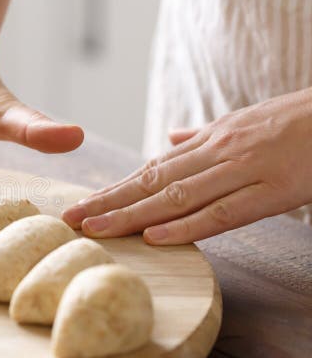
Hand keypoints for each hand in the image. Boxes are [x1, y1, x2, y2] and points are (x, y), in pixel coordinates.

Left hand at [62, 88, 311, 243]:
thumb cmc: (301, 120)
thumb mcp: (246, 122)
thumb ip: (205, 137)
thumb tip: (171, 140)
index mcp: (212, 141)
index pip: (152, 170)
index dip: (115, 189)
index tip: (84, 205)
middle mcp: (219, 153)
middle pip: (152, 183)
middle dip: (108, 202)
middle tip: (69, 219)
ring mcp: (245, 171)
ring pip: (177, 197)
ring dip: (132, 215)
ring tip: (96, 231)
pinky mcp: (275, 191)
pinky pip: (224, 212)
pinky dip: (187, 226)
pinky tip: (155, 238)